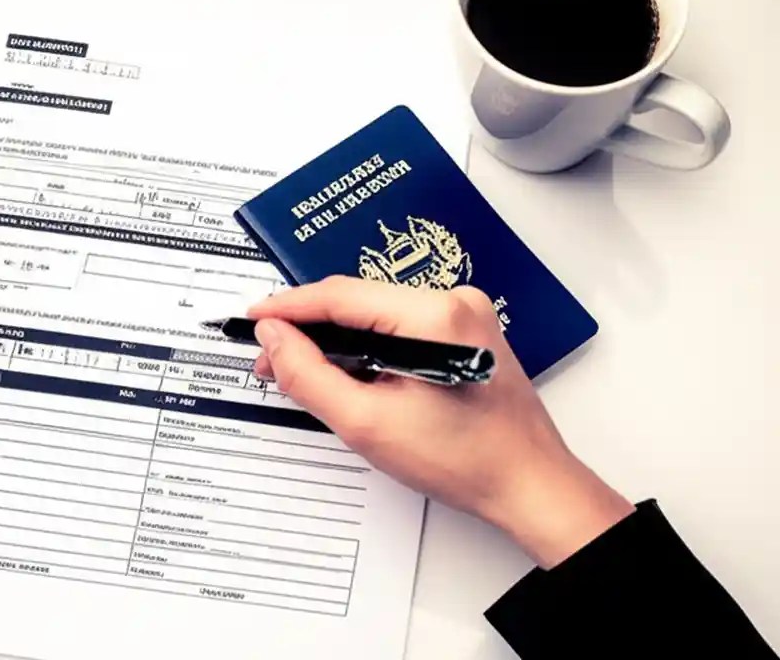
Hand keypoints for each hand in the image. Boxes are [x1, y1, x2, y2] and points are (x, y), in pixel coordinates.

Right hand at [249, 277, 633, 566]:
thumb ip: (309, 374)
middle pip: (355, 302)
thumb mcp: (366, 422)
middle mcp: (452, 302)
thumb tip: (274, 338)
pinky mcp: (462, 333)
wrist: (528, 484)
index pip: (338, 296)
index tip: (252, 319)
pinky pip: (397, 327)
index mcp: (433, 315)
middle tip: (269, 360)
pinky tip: (344, 374)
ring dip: (335, 341)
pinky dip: (365, 348)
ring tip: (301, 373)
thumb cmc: (467, 459)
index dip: (287, 308)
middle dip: (307, 330)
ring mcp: (462, 316)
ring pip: (374, 315)